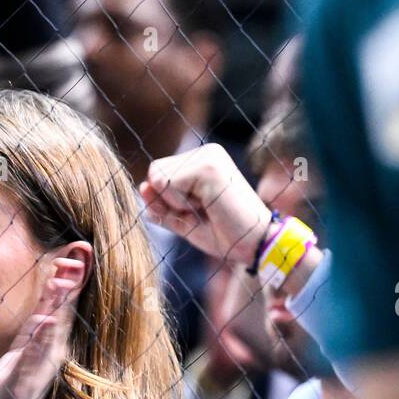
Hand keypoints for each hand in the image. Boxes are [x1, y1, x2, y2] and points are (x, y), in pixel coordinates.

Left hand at [141, 143, 271, 263]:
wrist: (255, 246)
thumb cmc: (225, 236)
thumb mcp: (185, 222)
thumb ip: (162, 206)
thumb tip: (142, 187)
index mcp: (202, 161)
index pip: (158, 174)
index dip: (167, 202)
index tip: (198, 213)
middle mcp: (206, 152)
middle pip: (154, 172)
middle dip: (169, 202)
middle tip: (203, 212)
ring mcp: (208, 156)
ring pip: (158, 177)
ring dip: (176, 203)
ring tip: (207, 209)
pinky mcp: (208, 166)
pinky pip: (167, 184)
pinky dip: (180, 204)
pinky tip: (207, 207)